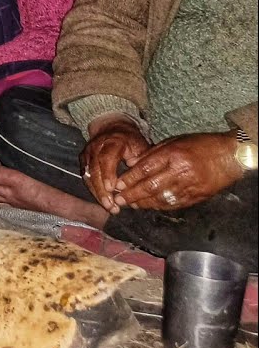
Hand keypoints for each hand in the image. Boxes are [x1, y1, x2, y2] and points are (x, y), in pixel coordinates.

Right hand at [80, 115, 150, 212]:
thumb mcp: (140, 146)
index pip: (106, 158)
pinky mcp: (83, 160)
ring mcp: (87, 154)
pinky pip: (86, 177)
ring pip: (88, 175)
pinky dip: (93, 190)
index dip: (108, 174)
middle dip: (102, 190)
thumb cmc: (130, 141)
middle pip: (95, 170)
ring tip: (108, 207)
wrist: (113, 129)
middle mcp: (96, 147)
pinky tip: (102, 201)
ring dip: (97, 193)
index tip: (113, 189)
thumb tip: (140, 177)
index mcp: (112, 141)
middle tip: (111, 206)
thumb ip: (141, 161)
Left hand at [113, 132, 240, 210]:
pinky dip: (159, 206)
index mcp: (173, 155)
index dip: (129, 179)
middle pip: (150, 186)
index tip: (117, 185)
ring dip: (143, 203)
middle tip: (118, 200)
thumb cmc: (201, 145)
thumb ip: (152, 153)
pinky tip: (148, 206)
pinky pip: (174, 204)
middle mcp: (180, 171)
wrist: (230, 156)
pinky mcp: (197, 196)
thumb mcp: (175, 142)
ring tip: (130, 205)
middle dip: (131, 195)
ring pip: (160, 198)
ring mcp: (189, 185)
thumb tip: (131, 164)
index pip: (145, 169)